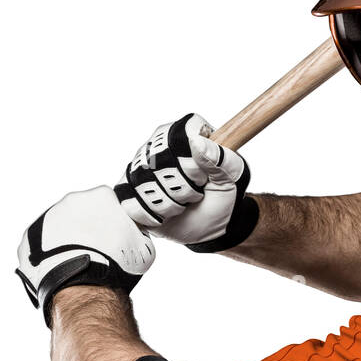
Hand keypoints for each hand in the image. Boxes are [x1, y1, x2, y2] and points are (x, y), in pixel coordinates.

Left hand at [16, 186, 155, 325]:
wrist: (83, 288)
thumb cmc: (116, 266)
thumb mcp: (144, 246)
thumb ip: (136, 231)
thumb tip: (133, 232)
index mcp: (100, 196)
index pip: (109, 202)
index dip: (113, 220)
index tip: (115, 236)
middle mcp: (71, 200)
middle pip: (81, 211)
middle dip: (87, 227)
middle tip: (96, 250)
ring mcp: (46, 218)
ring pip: (58, 227)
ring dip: (66, 240)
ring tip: (76, 263)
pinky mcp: (28, 238)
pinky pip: (40, 244)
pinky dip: (48, 254)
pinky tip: (59, 269)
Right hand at [114, 113, 256, 251]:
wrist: (209, 226)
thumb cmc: (221, 194)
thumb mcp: (231, 177)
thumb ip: (219, 157)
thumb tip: (197, 142)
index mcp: (185, 133)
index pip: (181, 136)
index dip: (192, 163)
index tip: (204, 177)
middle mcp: (159, 145)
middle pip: (160, 161)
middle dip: (183, 187)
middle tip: (196, 194)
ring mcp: (141, 166)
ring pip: (145, 183)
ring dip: (170, 203)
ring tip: (182, 205)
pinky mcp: (128, 188)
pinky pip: (131, 199)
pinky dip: (152, 213)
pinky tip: (165, 213)